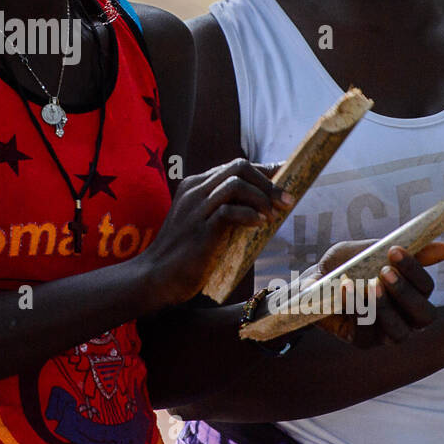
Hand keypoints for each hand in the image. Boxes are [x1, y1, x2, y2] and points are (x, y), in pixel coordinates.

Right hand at [138, 158, 293, 308]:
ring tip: (273, 217)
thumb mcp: (203, 223)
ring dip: (262, 198)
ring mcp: (196, 209)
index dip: (265, 171)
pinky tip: (260, 225)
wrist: (156, 277)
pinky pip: (229, 211)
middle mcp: (195, 191)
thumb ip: (225, 211)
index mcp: (195, 186)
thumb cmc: (184, 255)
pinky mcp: (200, 229)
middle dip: (269, 182)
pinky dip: (250, 215)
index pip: (235, 166)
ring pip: (236, 184)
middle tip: (287, 201)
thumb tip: (263, 209)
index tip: (286, 180)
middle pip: (239, 167)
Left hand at [312, 240, 443, 347]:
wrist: (311, 280)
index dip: (415, 270)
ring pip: (400, 331)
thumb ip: (406, 251)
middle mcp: (405, 318)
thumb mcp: (372, 251)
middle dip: (406, 293)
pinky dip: (357, 311)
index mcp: (412, 294)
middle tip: (384, 271)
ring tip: (367, 285)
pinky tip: (345, 290)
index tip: (394, 250)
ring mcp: (385, 334)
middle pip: (424, 316)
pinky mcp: (363, 342)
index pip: (427, 288)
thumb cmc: (347, 265)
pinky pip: (367, 334)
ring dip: (384, 307)